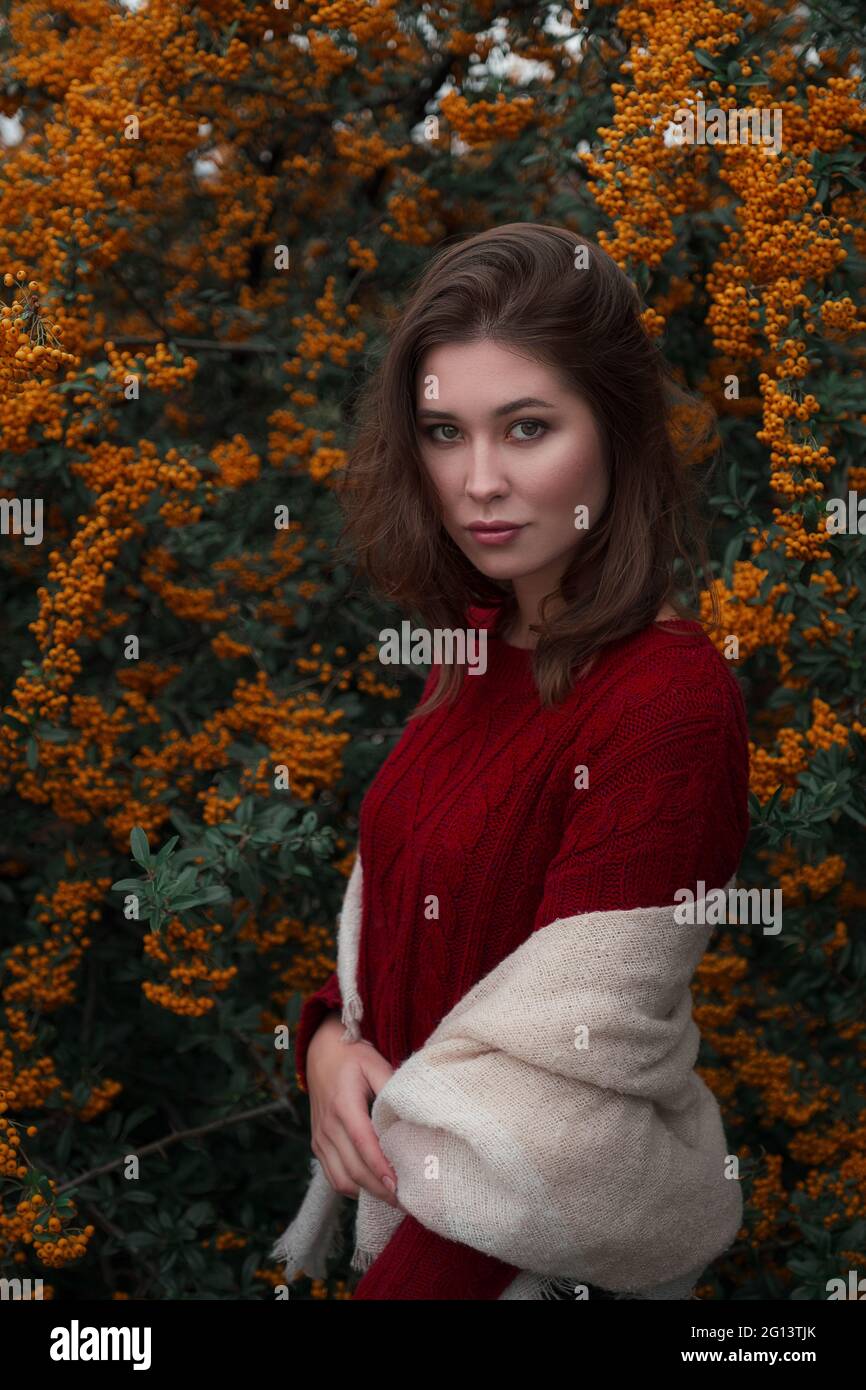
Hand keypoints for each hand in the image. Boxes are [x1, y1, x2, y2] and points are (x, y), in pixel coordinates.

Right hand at [306, 1012, 401, 1209]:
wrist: (320, 1052)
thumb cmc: (353, 1057)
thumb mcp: (374, 1064)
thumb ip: (391, 1087)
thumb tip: (413, 1113)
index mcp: (344, 1105)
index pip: (363, 1144)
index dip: (381, 1169)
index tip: (400, 1187)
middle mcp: (328, 1126)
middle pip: (354, 1169)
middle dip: (380, 1189)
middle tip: (406, 1201)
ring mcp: (320, 1138)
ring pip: (341, 1179)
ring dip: (366, 1193)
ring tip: (392, 1199)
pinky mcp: (317, 1144)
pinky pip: (333, 1176)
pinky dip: (351, 1187)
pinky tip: (372, 1188)